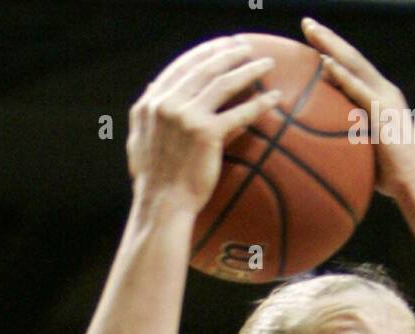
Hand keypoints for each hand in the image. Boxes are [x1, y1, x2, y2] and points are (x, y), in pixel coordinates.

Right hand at [127, 35, 280, 214]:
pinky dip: (260, 103)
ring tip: (266, 63)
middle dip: (230, 53)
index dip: (205, 52)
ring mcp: (186, 118)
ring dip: (249, 69)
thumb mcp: (140, 140)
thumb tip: (152, 87)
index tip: (223, 45)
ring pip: (224, 82)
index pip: (181, 66)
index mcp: (150, 103)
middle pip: (205, 68)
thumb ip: (149, 113)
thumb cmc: (154, 180)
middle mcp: (166, 104)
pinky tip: (274, 97)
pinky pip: (239, 112)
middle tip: (248, 48)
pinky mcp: (206, 134)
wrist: (162, 207)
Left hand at [301, 17, 414, 197]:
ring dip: (332, 46)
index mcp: (379, 97)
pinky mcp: (383, 111)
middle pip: (351, 58)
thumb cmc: (389, 176)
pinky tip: (326, 63)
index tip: (311, 39)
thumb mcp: (365, 152)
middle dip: (328, 38)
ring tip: (312, 31)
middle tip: (306, 23)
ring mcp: (384, 98)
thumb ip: (348, 142)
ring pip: (354, 65)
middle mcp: (383, 91)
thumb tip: (323, 151)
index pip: (351, 68)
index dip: (332, 51)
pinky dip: (342, 75)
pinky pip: (359, 89)